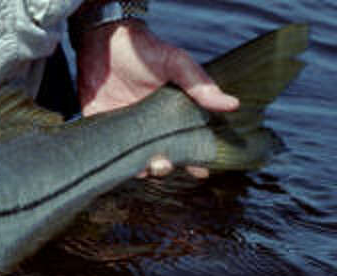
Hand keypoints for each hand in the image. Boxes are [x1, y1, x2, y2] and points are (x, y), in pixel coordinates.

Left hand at [75, 21, 238, 177]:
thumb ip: (200, 86)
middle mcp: (150, 129)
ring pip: (137, 162)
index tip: (202, 170)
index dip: (196, 159)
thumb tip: (232, 104)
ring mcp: (127, 134)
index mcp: (172, 116)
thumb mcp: (177, 65)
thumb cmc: (145, 53)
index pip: (187, 143)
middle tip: (165, 163)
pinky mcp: (104, 134)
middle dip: (166, 166)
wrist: (106, 44)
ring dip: (143, 169)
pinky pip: (110, 156)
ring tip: (148, 164)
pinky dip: (116, 164)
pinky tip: (123, 163)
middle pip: (162, 158)